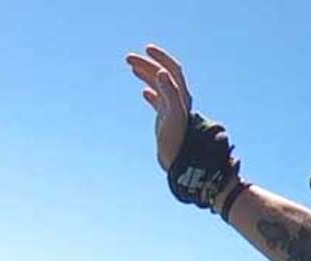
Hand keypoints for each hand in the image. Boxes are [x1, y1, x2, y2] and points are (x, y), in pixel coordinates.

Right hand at [125, 44, 190, 170]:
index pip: (174, 70)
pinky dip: (152, 93)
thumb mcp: (173, 114)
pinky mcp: (167, 120)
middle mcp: (179, 101)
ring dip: (146, 75)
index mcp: (182, 97)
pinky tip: (144, 92)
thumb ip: (170, 93)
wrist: (180, 161)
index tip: (146, 49)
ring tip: (130, 67)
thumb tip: (162, 72)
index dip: (161, 58)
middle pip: (164, 76)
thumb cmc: (178, 139)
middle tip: (127, 58)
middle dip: (147, 65)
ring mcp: (173, 109)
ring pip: (159, 87)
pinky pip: (159, 102)